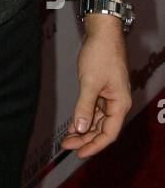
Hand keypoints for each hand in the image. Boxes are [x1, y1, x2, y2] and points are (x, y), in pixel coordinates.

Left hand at [60, 15, 131, 158]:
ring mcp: (110, 98)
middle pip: (103, 130)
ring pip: (97, 121)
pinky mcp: (102, 91)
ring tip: (66, 139)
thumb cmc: (101, 55)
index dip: (94, 146)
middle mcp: (117, 104)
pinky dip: (84, 118)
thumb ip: (84, 106)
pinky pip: (94, 111)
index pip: (109, 133)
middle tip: (66, 146)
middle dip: (85, 139)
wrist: (103, 34)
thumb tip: (79, 128)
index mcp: (120, 104)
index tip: (79, 154)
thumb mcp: (90, 82)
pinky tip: (73, 124)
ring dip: (83, 130)